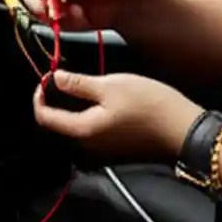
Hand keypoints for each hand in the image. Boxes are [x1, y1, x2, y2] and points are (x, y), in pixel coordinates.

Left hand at [32, 70, 202, 160]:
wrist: (182, 129)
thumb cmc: (147, 104)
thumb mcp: (111, 86)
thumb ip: (79, 84)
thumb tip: (54, 79)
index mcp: (81, 130)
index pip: (44, 117)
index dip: (39, 95)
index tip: (48, 76)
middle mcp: (87, 144)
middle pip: (58, 122)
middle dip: (55, 98)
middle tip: (63, 75)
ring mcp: (102, 147)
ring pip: (75, 124)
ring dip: (72, 104)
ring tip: (81, 81)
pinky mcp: (115, 145)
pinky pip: (91, 127)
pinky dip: (87, 111)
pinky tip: (99, 95)